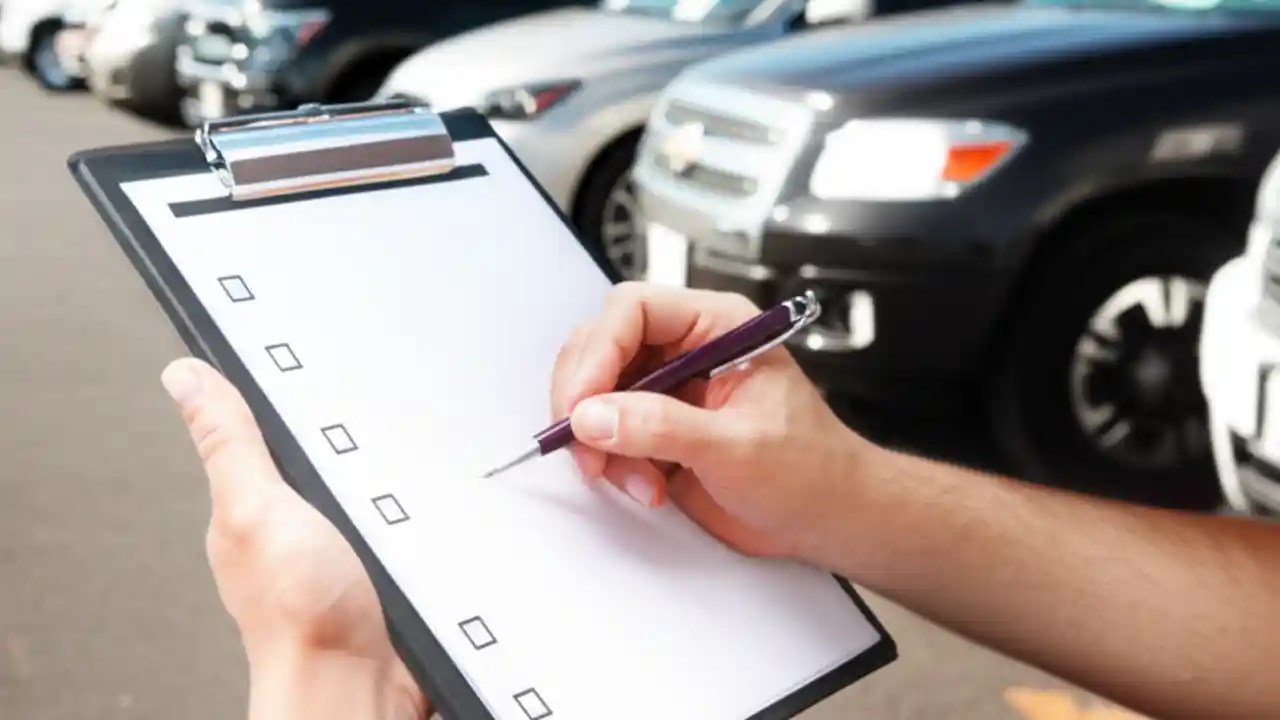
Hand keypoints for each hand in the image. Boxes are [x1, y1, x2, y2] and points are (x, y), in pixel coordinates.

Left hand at [161, 358, 429, 719]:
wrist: (360, 688)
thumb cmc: (302, 617)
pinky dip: (420, 508)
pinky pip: (405, 520)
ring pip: (373, 484)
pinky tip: (431, 500)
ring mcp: (343, 550)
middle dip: (357, 427)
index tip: (308, 342)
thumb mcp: (256, 509)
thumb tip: (184, 379)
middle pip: (327, 451)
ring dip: (397, 470)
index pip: (264, 425)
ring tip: (415, 444)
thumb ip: (229, 444)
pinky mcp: (386, 571)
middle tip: (382, 398)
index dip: (286, 384)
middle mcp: (294, 527)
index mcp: (252, 505)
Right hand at [551, 283, 884, 561]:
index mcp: (719, 326)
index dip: (599, 352)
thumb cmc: (811, 471)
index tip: (580, 404)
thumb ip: (663, 428)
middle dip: (586, 399)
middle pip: (603, 344)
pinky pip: (606, 430)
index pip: (634, 310)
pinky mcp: (658, 427)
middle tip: (584, 445)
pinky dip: (609, 461)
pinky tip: (646, 486)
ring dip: (599, 439)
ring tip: (636, 480)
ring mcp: (670, 388)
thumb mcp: (738, 448)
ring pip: (596, 391)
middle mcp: (689, 348)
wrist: (828, 519)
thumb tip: (594, 416)